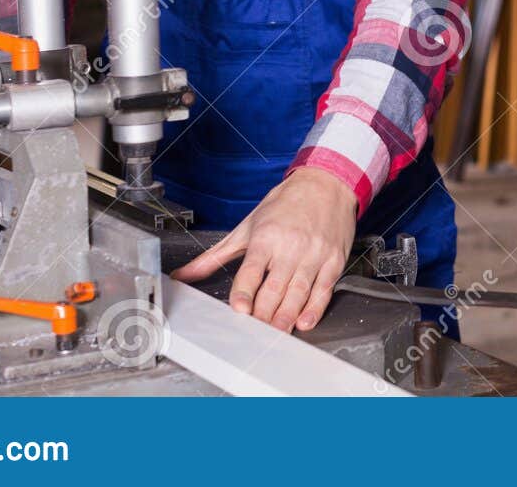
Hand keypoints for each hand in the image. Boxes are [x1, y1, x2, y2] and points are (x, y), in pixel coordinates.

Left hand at [170, 168, 357, 332]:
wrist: (326, 183)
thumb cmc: (286, 203)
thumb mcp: (248, 225)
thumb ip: (215, 255)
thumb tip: (183, 275)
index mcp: (266, 237)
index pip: (251, 270)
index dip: (244, 291)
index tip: (239, 309)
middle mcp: (291, 246)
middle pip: (274, 287)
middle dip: (264, 314)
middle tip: (256, 333)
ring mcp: (314, 254)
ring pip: (298, 292)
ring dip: (286, 316)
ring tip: (276, 333)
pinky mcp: (333, 261)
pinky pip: (323, 289)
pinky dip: (314, 308)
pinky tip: (304, 321)